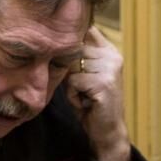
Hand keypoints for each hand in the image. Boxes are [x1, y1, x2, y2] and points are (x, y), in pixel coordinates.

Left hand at [65, 26, 129, 160]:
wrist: (106, 129)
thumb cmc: (88, 100)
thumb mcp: (80, 74)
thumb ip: (73, 57)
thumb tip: (48, 40)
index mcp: (108, 50)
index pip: (84, 31)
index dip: (67, 40)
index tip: (58, 47)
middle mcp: (112, 55)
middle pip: (71, 50)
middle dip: (67, 70)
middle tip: (80, 86)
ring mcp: (110, 68)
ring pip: (70, 66)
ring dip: (70, 84)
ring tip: (83, 94)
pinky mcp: (104, 82)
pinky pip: (73, 81)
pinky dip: (73, 94)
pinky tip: (85, 101)